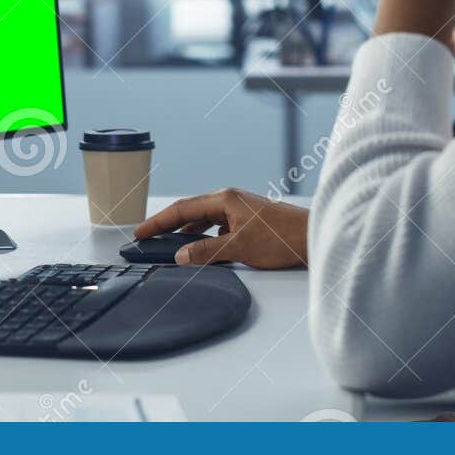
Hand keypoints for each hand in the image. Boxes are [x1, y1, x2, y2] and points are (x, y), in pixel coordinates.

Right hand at [134, 189, 308, 268]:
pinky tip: (204, 250)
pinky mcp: (250, 222)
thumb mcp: (240, 247)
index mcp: (225, 199)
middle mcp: (231, 201)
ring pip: (206, 220)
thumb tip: (181, 255)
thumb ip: (208, 251)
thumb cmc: (283, 237)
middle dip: (169, 225)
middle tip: (149, 239)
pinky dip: (206, 237)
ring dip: (188, 232)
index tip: (140, 231)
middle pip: (191, 212)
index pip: (182, 209)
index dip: (158, 221)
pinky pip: (219, 228)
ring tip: (171, 246)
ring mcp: (241, 211)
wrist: (314, 237)